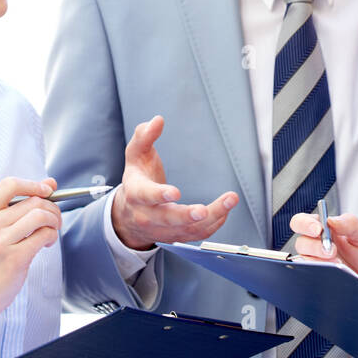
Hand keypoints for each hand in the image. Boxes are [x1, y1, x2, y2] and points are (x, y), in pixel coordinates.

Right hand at [0, 177, 61, 335]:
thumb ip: (22, 203)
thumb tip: (51, 183)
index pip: (10, 184)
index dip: (33, 184)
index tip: (47, 191)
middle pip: (33, 201)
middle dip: (52, 207)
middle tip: (55, 218)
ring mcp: (0, 241)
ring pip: (40, 216)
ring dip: (54, 221)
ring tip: (52, 230)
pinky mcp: (14, 258)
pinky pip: (44, 235)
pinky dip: (52, 236)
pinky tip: (46, 243)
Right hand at [111, 115, 238, 249]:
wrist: (128, 214)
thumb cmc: (137, 179)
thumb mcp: (135, 154)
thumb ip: (145, 135)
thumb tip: (157, 121)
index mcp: (136, 193)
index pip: (146, 196)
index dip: (159, 195)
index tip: (175, 192)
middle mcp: (148, 215)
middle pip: (167, 219)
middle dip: (186, 216)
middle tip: (204, 210)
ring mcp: (162, 230)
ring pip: (187, 230)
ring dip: (211, 218)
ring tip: (230, 200)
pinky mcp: (176, 236)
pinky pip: (196, 234)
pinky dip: (213, 224)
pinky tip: (225, 211)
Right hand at [290, 211, 357, 297]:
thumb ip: (350, 223)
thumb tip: (331, 219)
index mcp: (326, 229)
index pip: (303, 221)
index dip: (305, 224)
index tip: (318, 230)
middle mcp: (317, 244)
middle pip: (301, 242)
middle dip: (314, 246)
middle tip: (331, 250)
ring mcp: (317, 263)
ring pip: (303, 259)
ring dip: (318, 260)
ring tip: (337, 263)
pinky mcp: (319, 277)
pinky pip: (309, 275)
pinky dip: (318, 273)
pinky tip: (331, 273)